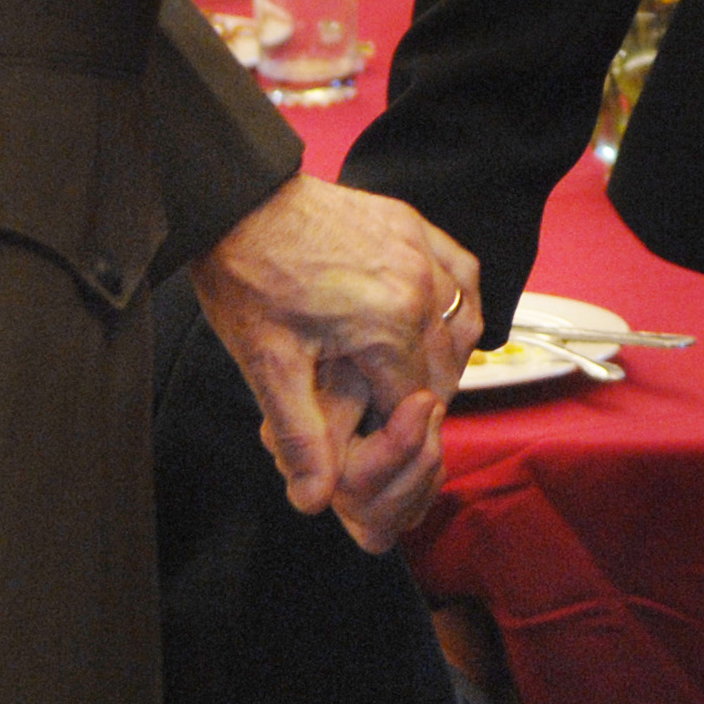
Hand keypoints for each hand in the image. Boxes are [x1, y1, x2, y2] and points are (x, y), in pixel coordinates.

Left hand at [194, 175, 484, 551]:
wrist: (240, 203)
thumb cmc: (250, 282)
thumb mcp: (267, 366)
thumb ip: (301, 435)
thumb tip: (315, 500)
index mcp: (390, 325)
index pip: (419, 403)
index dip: (396, 432)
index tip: (369, 437)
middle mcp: (421, 285)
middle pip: (447, 366)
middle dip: (421, 397)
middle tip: (379, 411)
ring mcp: (422, 249)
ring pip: (463, 321)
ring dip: (445, 353)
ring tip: (403, 371)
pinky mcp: (414, 225)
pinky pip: (460, 272)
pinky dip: (456, 301)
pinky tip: (433, 317)